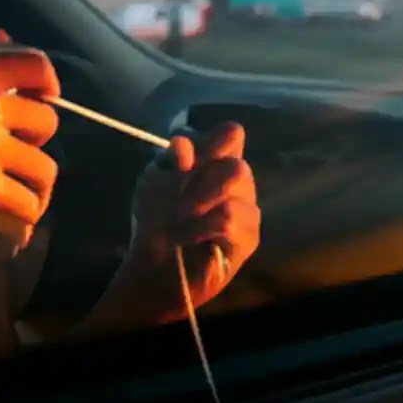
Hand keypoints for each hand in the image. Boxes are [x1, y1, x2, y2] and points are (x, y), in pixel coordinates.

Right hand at [0, 30, 60, 255]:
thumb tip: (3, 33)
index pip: (37, 65)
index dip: (47, 86)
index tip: (40, 103)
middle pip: (47, 123)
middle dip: (32, 143)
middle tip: (4, 156)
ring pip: (44, 170)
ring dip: (30, 185)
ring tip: (6, 190)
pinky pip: (29, 206)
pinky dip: (20, 218)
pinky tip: (2, 217)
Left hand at [78, 122, 259, 334]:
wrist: (153, 267)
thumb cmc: (155, 221)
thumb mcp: (153, 185)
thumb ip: (170, 162)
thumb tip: (182, 143)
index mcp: (215, 161)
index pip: (231, 135)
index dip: (211, 142)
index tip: (183, 159)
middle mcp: (236, 181)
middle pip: (237, 164)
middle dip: (202, 180)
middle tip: (179, 203)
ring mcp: (247, 208)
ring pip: (237, 190)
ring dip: (200, 202)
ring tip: (181, 221)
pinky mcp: (249, 236)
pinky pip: (230, 218)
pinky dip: (202, 227)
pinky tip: (191, 238)